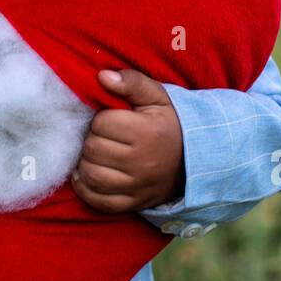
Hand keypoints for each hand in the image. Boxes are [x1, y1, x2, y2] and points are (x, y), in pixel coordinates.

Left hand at [70, 68, 184, 214]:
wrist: (194, 161)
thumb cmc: (169, 124)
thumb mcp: (157, 97)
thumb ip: (131, 82)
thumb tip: (102, 76)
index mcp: (147, 132)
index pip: (102, 123)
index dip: (102, 119)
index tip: (112, 120)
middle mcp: (142, 163)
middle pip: (93, 149)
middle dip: (93, 139)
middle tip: (104, 137)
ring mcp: (137, 187)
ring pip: (92, 176)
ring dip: (87, 163)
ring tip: (95, 154)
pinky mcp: (133, 204)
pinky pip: (99, 201)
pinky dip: (86, 189)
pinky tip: (87, 175)